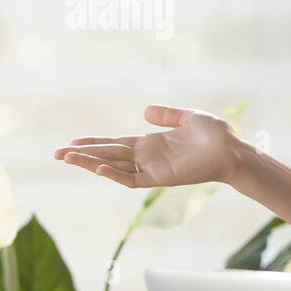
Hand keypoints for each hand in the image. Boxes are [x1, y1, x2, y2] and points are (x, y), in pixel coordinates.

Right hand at [53, 104, 242, 188]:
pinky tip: (99, 168)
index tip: (72, 141)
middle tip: (56, 153)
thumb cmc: (216, 135)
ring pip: (114, 168)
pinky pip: (133, 179)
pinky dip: (115, 175)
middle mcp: (148, 158)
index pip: (115, 145)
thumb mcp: (188, 117)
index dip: (94, 143)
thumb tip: (144, 111)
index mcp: (152, 144)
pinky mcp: (161, 178)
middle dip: (83, 155)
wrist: (234, 150)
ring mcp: (153, 169)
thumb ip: (166, 115)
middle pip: (108, 156)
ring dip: (91, 164)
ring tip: (66, 158)